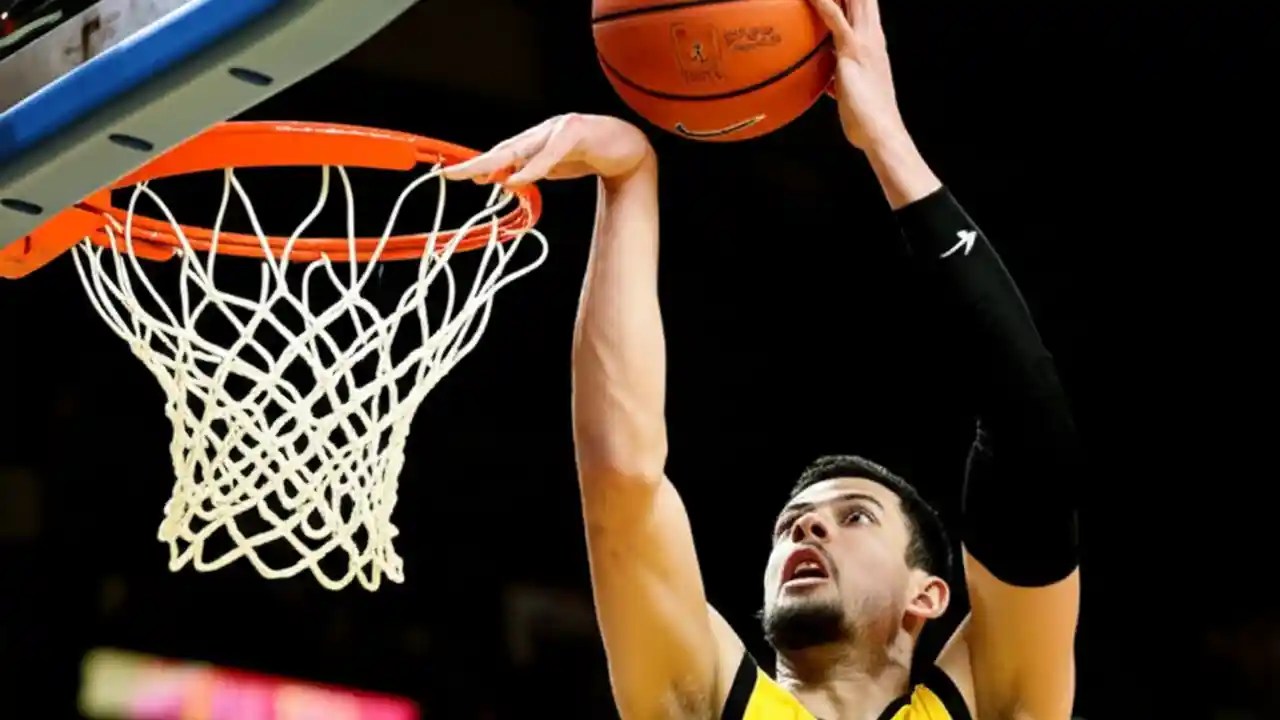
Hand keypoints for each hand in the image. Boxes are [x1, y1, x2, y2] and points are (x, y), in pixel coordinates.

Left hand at [444, 113, 652, 187]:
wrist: (630, 148)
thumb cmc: (593, 154)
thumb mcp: (556, 168)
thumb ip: (532, 172)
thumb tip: (504, 182)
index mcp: (537, 141)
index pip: (502, 153)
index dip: (478, 163)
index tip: (454, 174)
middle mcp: (543, 132)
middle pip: (504, 148)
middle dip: (478, 162)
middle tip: (453, 174)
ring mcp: (559, 129)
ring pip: (522, 147)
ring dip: (497, 162)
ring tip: (476, 174)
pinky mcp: (577, 132)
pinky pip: (549, 153)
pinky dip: (532, 166)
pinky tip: (516, 177)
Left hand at [806, 0, 906, 150]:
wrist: (880, 132)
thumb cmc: (866, 119)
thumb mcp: (850, 94)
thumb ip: (839, 80)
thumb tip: (830, 81)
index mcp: (873, 41)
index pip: (865, 6)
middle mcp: (872, 35)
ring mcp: (864, 41)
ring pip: (852, 0)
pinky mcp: (852, 51)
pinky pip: (834, 19)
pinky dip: (822, 4)